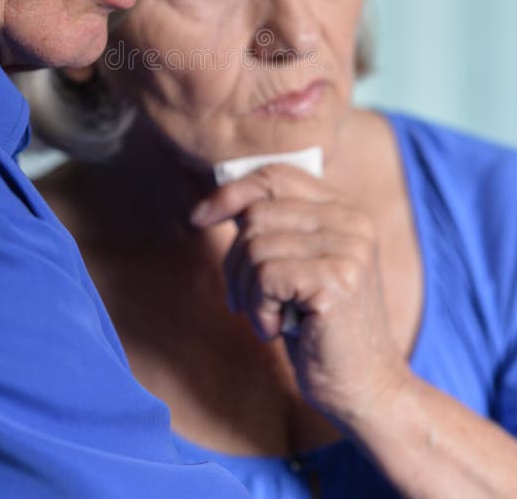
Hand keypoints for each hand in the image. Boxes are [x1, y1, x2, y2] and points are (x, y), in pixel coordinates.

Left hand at [191, 164, 408, 424]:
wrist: (364, 387)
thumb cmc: (320, 328)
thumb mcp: (296, 266)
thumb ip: (272, 229)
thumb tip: (215, 204)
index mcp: (344, 211)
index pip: (276, 176)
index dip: (232, 193)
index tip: (199, 218)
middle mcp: (352, 221)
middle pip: (257, 213)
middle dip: (235, 261)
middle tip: (248, 300)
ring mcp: (349, 248)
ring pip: (255, 245)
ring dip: (246, 291)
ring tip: (269, 317)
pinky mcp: (338, 279)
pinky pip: (265, 276)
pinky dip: (259, 309)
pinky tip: (279, 329)